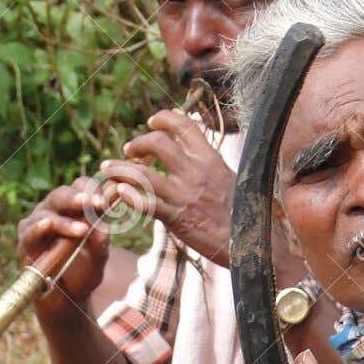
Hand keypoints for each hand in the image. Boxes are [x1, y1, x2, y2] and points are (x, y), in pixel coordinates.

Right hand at [17, 180, 111, 315]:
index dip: (93, 191)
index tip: (107, 201)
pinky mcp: (25, 241)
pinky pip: (30, 232)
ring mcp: (36, 224)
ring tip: (82, 229)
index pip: (80, 188)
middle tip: (94, 203)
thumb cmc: (83, 275)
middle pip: (62, 195)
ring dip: (64, 221)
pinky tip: (47, 224)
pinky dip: (39, 228)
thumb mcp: (97, 263)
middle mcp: (53, 211)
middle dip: (78, 198)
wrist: (65, 302)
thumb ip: (101, 246)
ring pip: (47, 214)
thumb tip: (105, 228)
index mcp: (73, 209)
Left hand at [101, 111, 234, 266]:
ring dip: (120, 168)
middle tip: (130, 151)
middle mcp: (195, 172)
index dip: (164, 118)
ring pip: (142, 173)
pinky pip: (145, 203)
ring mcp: (184, 195)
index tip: (152, 122)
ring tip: (109, 169)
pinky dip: (128, 196)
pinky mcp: (176, 218)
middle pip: (157, 143)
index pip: (184, 125)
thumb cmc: (246, 216)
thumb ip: (213, 167)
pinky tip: (119, 193)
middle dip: (139, 142)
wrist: (254, 244)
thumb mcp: (234, 181)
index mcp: (211, 159)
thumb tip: (203, 155)